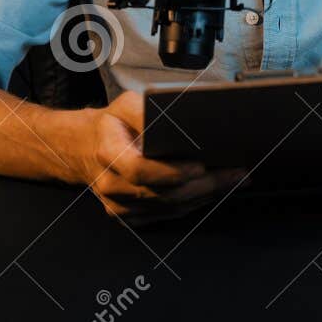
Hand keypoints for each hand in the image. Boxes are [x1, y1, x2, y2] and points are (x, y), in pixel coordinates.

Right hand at [81, 91, 245, 223]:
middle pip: (162, 194)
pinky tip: (215, 191)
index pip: (140, 171)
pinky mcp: (129, 217)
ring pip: (169, 207)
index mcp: (108, 154)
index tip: (200, 166)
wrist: (85, 149)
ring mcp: (119, 206)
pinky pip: (167, 215)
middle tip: (236, 173)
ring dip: (206, 196)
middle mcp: (111, 185)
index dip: (171, 172)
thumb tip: (175, 119)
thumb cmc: (113, 124)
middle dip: (204, 185)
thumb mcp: (125, 104)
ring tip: (235, 180)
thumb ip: (145, 111)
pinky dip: (194, 204)